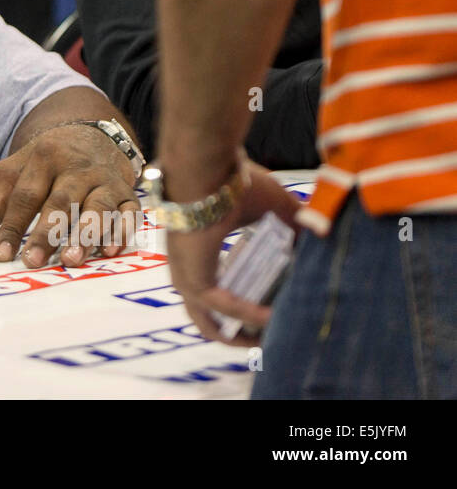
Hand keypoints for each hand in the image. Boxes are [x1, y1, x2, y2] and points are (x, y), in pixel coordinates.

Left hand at [0, 123, 138, 267]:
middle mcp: (76, 167)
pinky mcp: (127, 193)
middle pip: (60, 201)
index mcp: (42, 158)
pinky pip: (129, 212)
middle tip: (32, 261)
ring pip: (97, 207)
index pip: (24, 196)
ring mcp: (104, 179)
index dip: (11, 227)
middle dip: (46, 233)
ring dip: (85, 235)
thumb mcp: (11, 175)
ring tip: (70, 260)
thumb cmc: (42, 165)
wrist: (89, 136)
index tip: (0, 256)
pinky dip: (122, 231)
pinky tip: (110, 251)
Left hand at [166, 158, 300, 346]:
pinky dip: (248, 314)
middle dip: (237, 333)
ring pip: (210, 321)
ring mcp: (185, 275)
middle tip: (268, 338)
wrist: (206, 167)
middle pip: (207, 317)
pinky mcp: (193, 277)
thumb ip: (294, 223)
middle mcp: (186, 268)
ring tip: (271, 337)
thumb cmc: (232, 180)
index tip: (268, 315)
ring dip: (242, 333)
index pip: (213, 292)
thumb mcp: (272, 205)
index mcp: (196, 252)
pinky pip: (223, 306)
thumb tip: (319, 236)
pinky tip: (272, 318)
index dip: (238, 308)